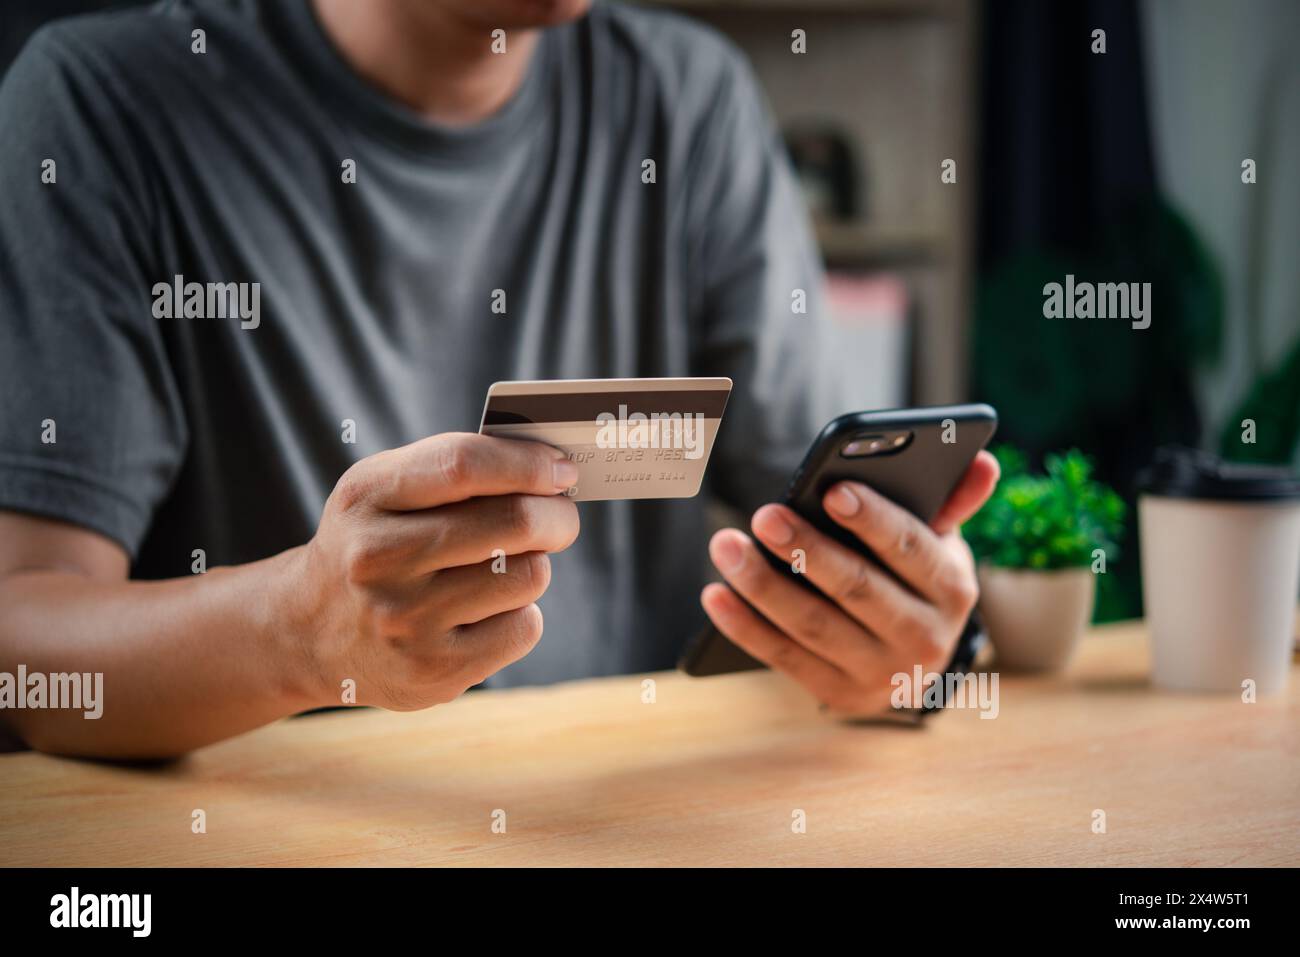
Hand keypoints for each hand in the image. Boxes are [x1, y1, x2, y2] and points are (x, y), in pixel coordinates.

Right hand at [282, 433, 579, 710]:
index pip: (463, 465)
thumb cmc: (375, 543)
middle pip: (514, 523)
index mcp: (368, 496)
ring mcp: (405, 620)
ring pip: (529, 576)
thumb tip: (552, 468)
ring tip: (506, 568)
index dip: (528, 464)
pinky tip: (488, 613)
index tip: (562, 470)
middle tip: (560, 518)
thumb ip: (454, 468)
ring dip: (533, 566)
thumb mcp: (384, 491)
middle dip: (556, 516)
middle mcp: (378, 558)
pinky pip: (524, 628)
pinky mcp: (433, 672)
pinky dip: (521, 614)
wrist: (310, 632)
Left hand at [701, 451, 999, 715]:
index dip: (873, 520)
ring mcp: (881, 674)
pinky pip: (784, 657)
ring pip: (814, 625)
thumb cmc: (915, 577)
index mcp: (954, 590)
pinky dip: (746, 626)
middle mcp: (925, 639)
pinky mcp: (840, 695)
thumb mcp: (940, 543)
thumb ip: (950, 502)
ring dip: (763, 585)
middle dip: (807, 550)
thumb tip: (984, 461)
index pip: (912, 550)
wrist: (911, 657)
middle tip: (764, 515)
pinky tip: (716, 595)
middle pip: (857, 589)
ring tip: (726, 545)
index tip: (832, 491)